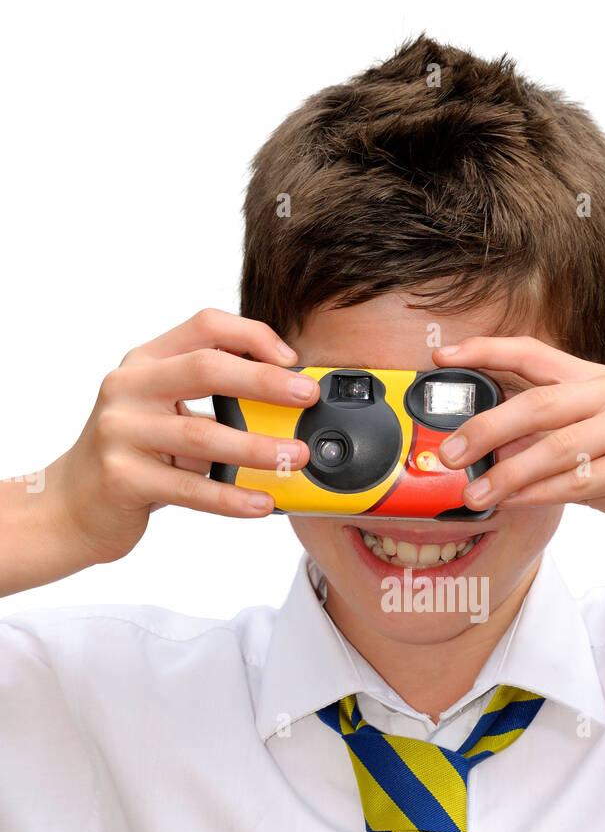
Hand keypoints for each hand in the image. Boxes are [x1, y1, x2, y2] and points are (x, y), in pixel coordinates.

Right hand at [52, 308, 317, 566]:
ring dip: (257, 447)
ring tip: (296, 456)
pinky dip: (231, 497)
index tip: (292, 360)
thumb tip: (285, 404)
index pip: (204, 326)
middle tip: (308, 398)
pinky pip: (189, 489)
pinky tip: (261, 503)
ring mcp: (120, 432)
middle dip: (265, 382)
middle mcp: (128, 388)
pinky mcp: (122, 479)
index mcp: (145, 362)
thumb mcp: (161, 412)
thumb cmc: (132, 456)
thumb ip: (206, 399)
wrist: (71, 505)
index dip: (253, 336)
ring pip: (201, 435)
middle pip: (206, 369)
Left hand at [434, 336, 604, 548]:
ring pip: (556, 446)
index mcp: (599, 379)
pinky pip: (582, 480)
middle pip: (537, 402)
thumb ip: (552, 439)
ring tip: (475, 495)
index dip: (485, 351)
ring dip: (508, 474)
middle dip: (485, 427)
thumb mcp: (600, 441)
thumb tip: (493, 447)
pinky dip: (542, 494)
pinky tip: (515, 504)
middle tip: (450, 453)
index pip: (533, 353)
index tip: (442, 357)